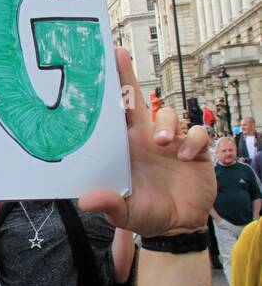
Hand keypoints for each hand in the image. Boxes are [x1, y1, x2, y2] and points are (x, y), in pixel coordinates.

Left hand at [79, 50, 214, 236]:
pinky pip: (198, 133)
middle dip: (128, 76)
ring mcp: (173, 142)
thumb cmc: (146, 214)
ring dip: (166, 123)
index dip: (108, 92)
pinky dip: (194, 141)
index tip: (96, 67)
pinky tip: (186, 157)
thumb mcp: (124, 213)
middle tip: (120, 57)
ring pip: (169, 114)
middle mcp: (148, 138)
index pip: (115, 114)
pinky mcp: (196, 150)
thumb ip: (108, 205)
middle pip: (139, 100)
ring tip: (161, 143)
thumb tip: (87, 201)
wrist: (177, 228)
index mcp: (127, 148)